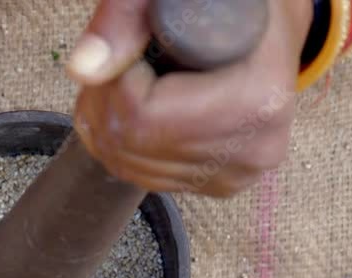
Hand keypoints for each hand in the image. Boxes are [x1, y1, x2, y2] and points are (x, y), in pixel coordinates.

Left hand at [67, 0, 312, 196]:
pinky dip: (121, 145)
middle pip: (132, 146)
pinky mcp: (222, 186)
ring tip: (122, 82)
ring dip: (105, 125)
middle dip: (102, 103)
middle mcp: (254, 149)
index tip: (124, 48)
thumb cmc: (227, 6)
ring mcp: (239, 174)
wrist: (269, 30)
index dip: (112, 81)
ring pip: (130, 167)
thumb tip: (82, 70)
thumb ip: (125, 19)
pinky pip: (143, 178)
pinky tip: (133, 110)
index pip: (143, 117)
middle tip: (110, 63)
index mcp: (258, 100)